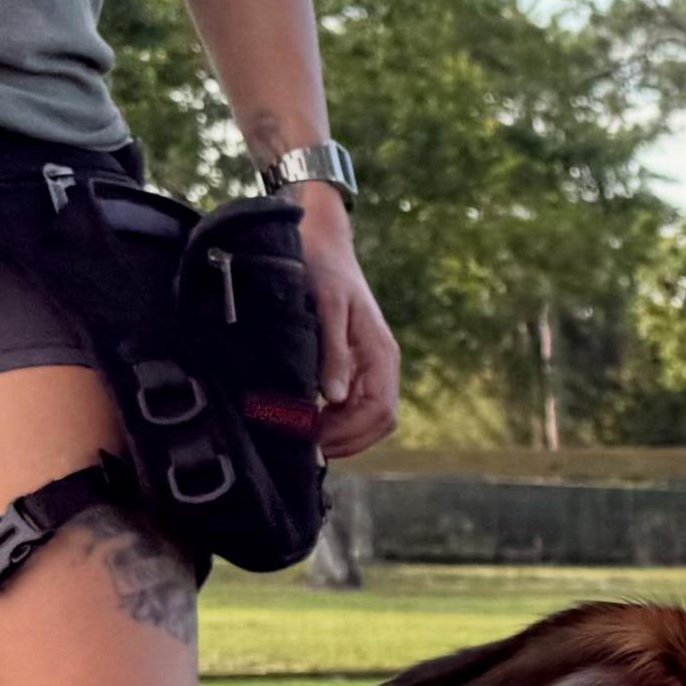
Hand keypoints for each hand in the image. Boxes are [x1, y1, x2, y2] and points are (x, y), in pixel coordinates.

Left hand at [299, 186, 400, 461]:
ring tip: (303, 433)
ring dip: (341, 432)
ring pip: (368, 418)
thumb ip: (332, 353)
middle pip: (378, 423)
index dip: (349, 433)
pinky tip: (308, 416)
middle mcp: (381, 364)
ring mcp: (370, 366)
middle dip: (345, 439)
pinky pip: (355, 404)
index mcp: (380, 353)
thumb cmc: (323, 269)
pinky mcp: (356, 364)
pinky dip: (336, 419)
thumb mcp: (325, 306)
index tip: (311, 439)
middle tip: (304, 444)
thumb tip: (331, 399)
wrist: (322, 242)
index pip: (379, 412)